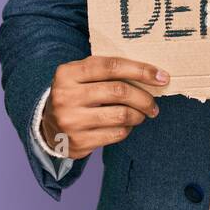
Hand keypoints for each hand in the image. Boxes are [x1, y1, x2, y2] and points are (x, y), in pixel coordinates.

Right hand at [41, 56, 166, 159]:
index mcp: (68, 73)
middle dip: (144, 98)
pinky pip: (116, 134)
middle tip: (153, 104)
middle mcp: (66, 96)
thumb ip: (107, 71)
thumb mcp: (81, 76)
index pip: (111, 66)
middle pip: (119, 91)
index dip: (140, 70)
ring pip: (121, 115)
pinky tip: (126, 125)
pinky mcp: (78, 142)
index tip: (161, 76)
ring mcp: (71, 121)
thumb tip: (152, 74)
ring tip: (142, 114)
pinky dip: (127, 129)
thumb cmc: (76, 95)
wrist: (48, 127)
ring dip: (139, 115)